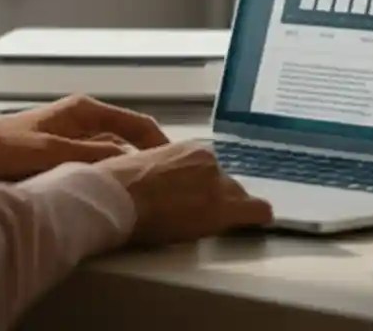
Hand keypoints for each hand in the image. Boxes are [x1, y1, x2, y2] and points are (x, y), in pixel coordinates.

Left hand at [0, 94, 170, 185]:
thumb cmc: (10, 149)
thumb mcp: (54, 152)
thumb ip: (93, 156)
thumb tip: (132, 163)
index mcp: (86, 110)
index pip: (137, 123)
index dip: (158, 142)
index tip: (174, 163)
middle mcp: (84, 119)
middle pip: (127, 139)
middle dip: (144, 158)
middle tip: (160, 183)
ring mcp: (74, 136)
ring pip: (112, 154)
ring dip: (124, 169)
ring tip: (140, 190)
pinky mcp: (63, 153)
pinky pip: (96, 164)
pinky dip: (107, 175)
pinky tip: (110, 192)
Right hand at [98, 142, 272, 244]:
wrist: (113, 198)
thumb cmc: (114, 186)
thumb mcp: (142, 165)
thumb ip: (164, 169)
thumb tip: (165, 183)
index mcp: (190, 148)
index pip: (210, 170)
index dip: (203, 188)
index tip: (195, 199)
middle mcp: (209, 161)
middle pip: (226, 185)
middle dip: (216, 199)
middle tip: (198, 216)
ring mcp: (217, 183)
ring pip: (238, 199)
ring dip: (229, 211)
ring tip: (214, 224)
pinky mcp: (222, 207)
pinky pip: (256, 211)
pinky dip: (256, 217)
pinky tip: (260, 222)